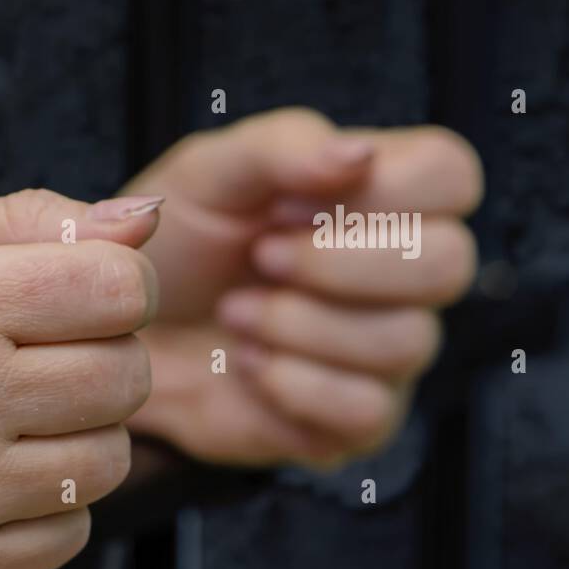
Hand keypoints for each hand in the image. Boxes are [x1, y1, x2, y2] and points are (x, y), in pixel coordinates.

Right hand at [0, 189, 161, 568]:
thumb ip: (18, 228)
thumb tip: (139, 222)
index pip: (114, 288)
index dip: (115, 289)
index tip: (81, 301)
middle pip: (125, 378)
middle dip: (101, 362)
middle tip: (36, 366)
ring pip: (108, 463)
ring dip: (75, 440)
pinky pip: (67, 537)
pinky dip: (42, 509)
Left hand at [119, 107, 482, 467]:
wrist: (118, 333)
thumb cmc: (173, 246)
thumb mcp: (207, 174)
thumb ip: (281, 147)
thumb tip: (358, 155)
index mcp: (380, 197)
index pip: (450, 175)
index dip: (379, 192)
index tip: (285, 207)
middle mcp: (401, 274)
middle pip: (448, 263)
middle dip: (336, 262)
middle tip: (259, 258)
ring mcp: (385, 352)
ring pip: (405, 341)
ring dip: (299, 324)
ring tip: (235, 313)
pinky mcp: (354, 421)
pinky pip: (366, 411)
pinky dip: (293, 384)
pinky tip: (246, 362)